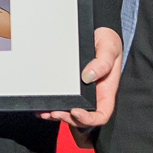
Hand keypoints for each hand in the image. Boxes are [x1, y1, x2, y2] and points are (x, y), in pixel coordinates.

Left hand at [39, 26, 122, 145]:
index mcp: (106, 92)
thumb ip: (102, 63)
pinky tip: (42, 106)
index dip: (89, 119)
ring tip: (45, 112)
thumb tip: (87, 76)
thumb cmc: (107, 42)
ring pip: (69, 111)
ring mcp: (81, 92)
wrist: (98, 32)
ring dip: (57, 115)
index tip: (76, 111)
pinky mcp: (70, 86)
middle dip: (68, 118)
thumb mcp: (109, 49)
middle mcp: (93, 95)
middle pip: (82, 117)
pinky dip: (51, 105)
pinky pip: (62, 99)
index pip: (101, 115)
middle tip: (55, 112)